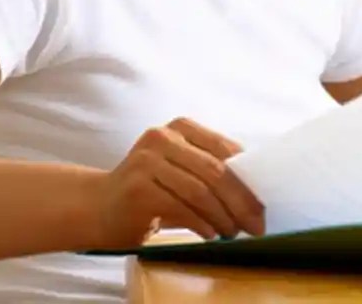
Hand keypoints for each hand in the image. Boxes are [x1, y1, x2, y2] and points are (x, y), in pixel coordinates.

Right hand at [90, 117, 265, 247]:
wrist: (97, 207)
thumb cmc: (150, 190)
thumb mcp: (182, 171)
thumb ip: (212, 172)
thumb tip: (256, 195)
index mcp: (181, 127)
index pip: (226, 150)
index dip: (249, 179)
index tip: (264, 204)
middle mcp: (163, 137)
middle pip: (216, 171)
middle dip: (241, 201)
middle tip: (256, 225)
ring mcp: (147, 160)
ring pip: (200, 190)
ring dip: (222, 216)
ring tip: (233, 232)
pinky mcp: (137, 187)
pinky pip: (180, 207)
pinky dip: (201, 224)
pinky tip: (211, 235)